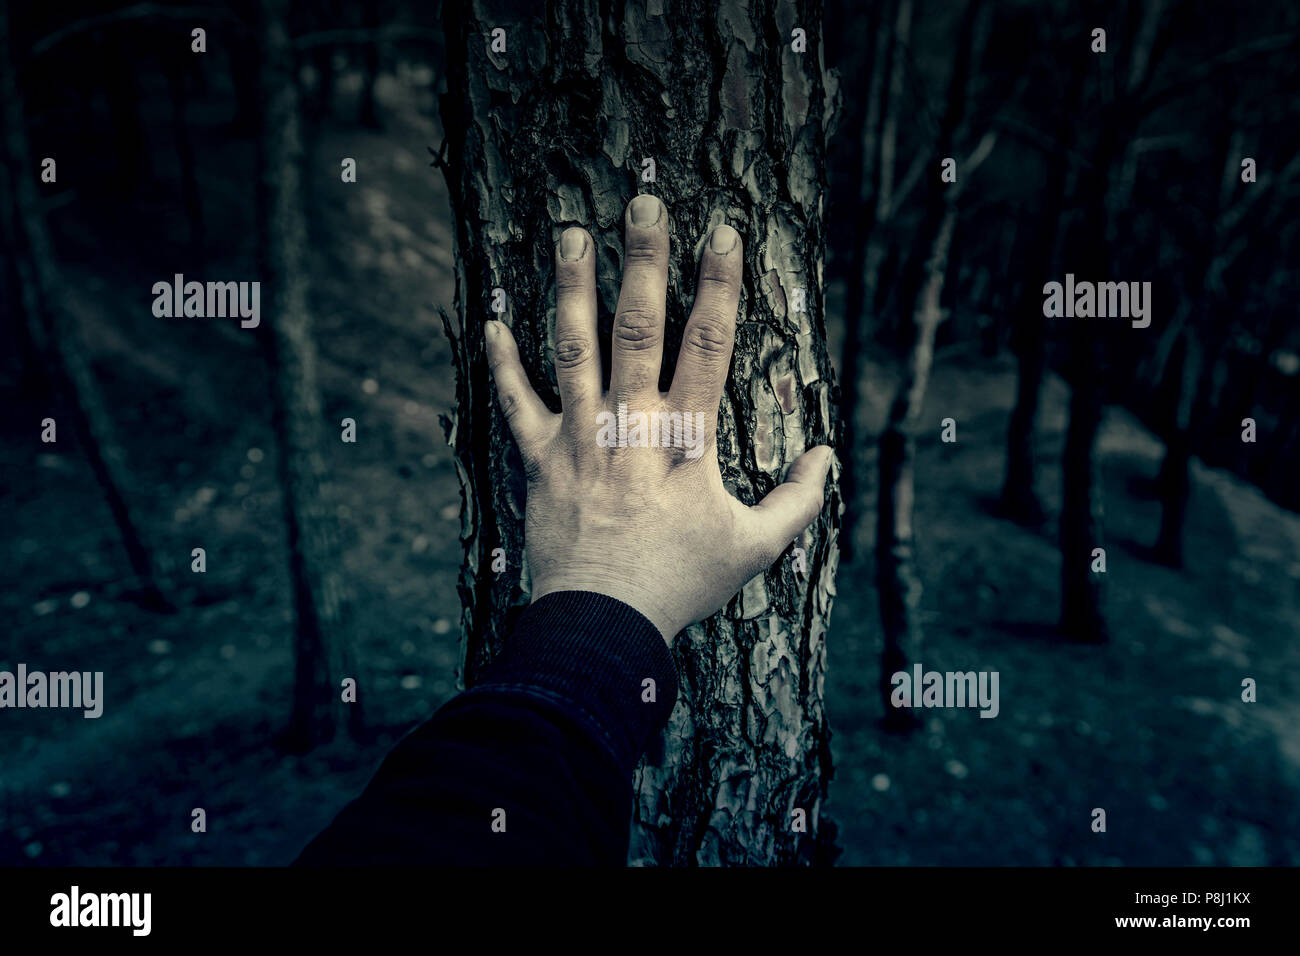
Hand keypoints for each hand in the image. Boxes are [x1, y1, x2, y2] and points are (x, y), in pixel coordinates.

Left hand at [485, 194, 832, 641]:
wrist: (603, 623)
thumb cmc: (681, 584)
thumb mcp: (754, 548)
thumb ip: (798, 501)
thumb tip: (828, 457)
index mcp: (686, 440)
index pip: (709, 347)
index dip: (720, 286)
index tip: (724, 232)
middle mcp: (631, 425)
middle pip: (639, 328)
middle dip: (644, 260)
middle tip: (644, 201)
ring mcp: (582, 439)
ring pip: (576, 350)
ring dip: (572, 289)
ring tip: (570, 233)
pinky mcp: (541, 461)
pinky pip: (518, 405)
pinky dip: (503, 366)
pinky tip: (491, 323)